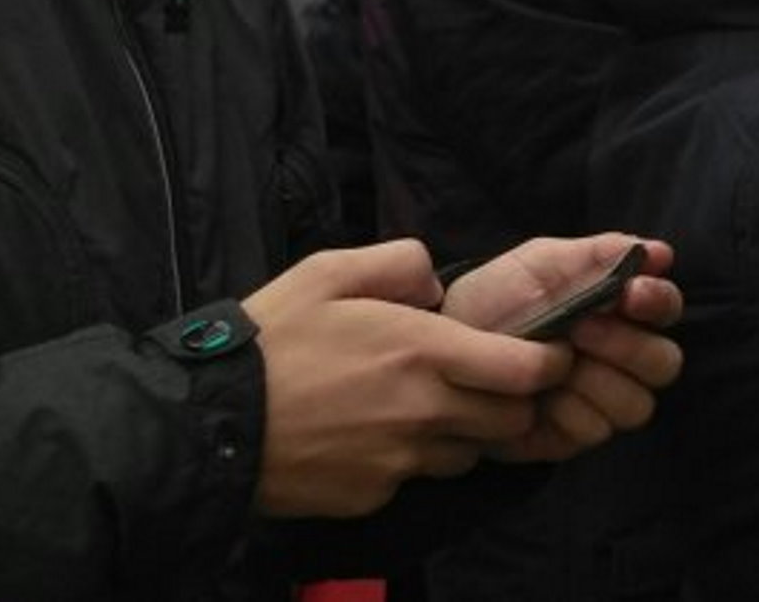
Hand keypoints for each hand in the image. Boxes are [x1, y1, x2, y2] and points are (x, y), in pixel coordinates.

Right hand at [244, 241, 569, 517]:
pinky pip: (417, 478)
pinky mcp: (372, 496)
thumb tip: (435, 282)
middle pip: (514, 420)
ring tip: (428, 406)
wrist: (206, 426)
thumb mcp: (329, 271)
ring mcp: (400, 461)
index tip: (547, 353)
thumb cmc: (270, 341)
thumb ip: (399, 263)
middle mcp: (425, 412)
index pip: (530, 371)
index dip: (551, 363)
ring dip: (466, 432)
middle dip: (517, 401)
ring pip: (469, 453)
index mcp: (424, 352)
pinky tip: (377, 435)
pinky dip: (414, 459)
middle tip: (492, 381)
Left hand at [442, 234, 685, 462]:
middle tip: (582, 329)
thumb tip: (660, 253)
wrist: (440, 344)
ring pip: (636, 405)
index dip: (659, 303)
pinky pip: (593, 432)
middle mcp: (621, 360)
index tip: (632, 294)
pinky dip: (569, 412)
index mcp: (621, 312)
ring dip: (600, 381)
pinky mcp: (569, 438)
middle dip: (629, 347)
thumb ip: (600, 254)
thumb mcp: (542, 263)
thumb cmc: (497, 296)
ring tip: (557, 362)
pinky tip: (540, 396)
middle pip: (663, 364)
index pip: (667, 309)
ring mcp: (598, 402)